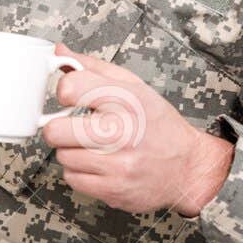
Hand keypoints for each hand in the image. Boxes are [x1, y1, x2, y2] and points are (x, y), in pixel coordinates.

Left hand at [41, 44, 233, 217]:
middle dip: (60, 127)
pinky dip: (80, 172)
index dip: (64, 91)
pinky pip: (72, 179)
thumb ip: (93, 68)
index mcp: (126, 100)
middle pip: (55, 130)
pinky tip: (97, 164)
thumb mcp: (133, 87)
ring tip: (92, 147)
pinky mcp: (113, 189)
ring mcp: (117, 164)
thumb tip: (59, 53)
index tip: (71, 97)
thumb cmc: (159, 125)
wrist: (187, 167)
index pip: (70, 87)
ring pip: (62, 156)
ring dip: (71, 151)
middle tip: (73, 127)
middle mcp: (121, 132)